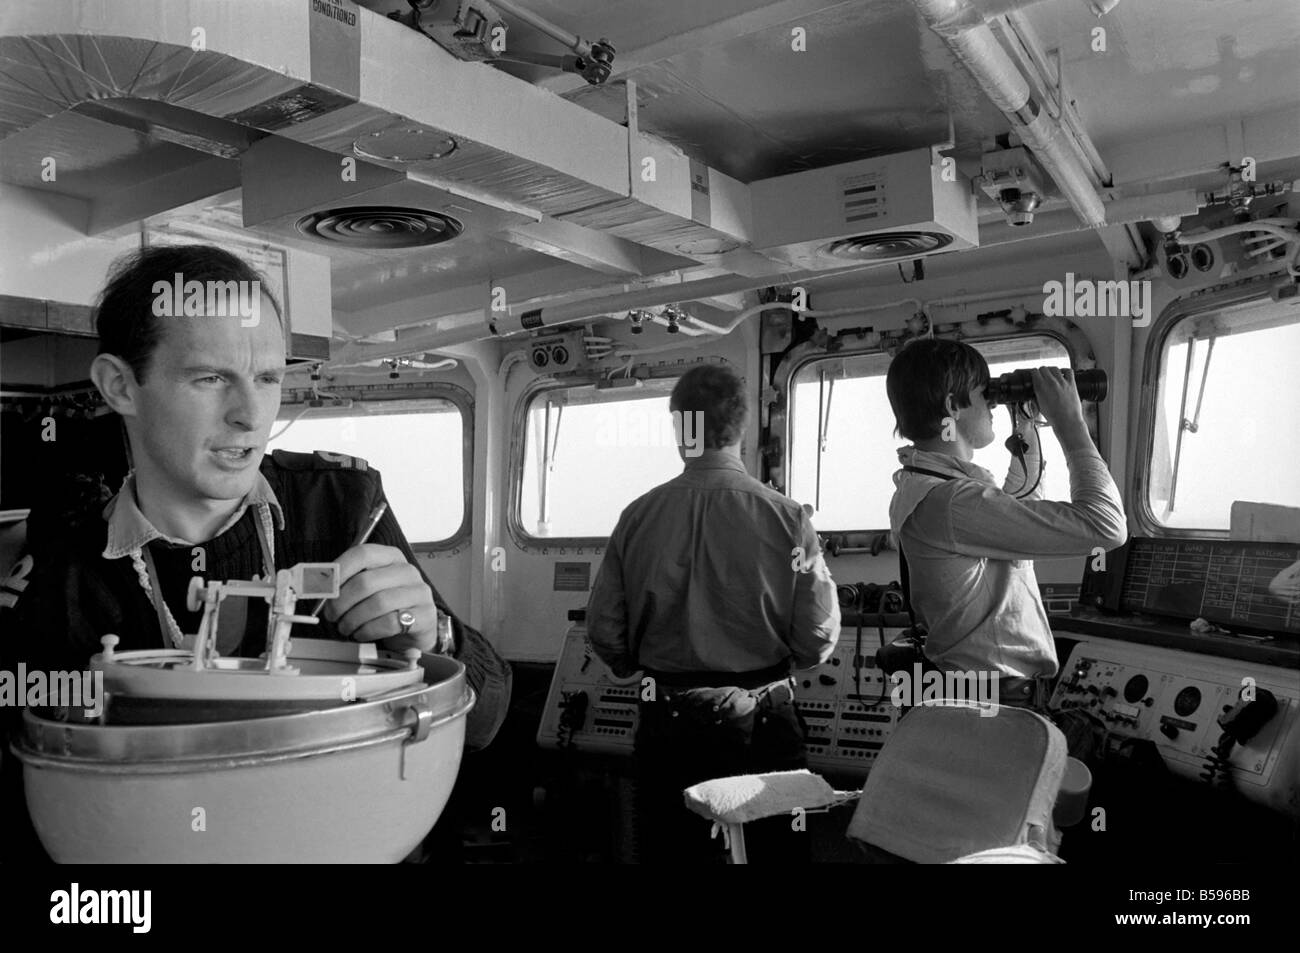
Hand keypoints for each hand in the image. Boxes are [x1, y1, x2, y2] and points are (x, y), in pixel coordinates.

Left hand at [325, 543, 439, 653]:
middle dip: (341, 603)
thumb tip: (314, 583)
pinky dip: (368, 631)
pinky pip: (390, 622)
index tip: (325, 588)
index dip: (339, 570)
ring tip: (345, 627)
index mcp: (391, 557)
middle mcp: (407, 571)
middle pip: (366, 582)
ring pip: (377, 604)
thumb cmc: (386, 606)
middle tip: (332, 615)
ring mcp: (419, 592)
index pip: (362, 554)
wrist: (415, 629)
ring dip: (353, 620)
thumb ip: (344, 583)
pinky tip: (362, 633)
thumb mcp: (367, 589)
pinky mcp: (425, 615)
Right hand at [1029, 366, 1085, 431]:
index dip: (1034, 373)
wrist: (1067, 420)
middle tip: (1043, 376)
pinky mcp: (1071, 384)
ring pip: (1054, 368)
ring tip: (1052, 375)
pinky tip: (1063, 374)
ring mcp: (1062, 382)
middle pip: (1044, 368)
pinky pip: (1069, 371)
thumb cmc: (1053, 416)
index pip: (1035, 372)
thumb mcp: (1039, 405)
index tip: (1035, 375)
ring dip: (1052, 370)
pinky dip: (1065, 371)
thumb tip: (1035, 392)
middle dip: (1042, 371)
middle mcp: (1051, 382)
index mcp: (1040, 387)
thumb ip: (1036, 396)